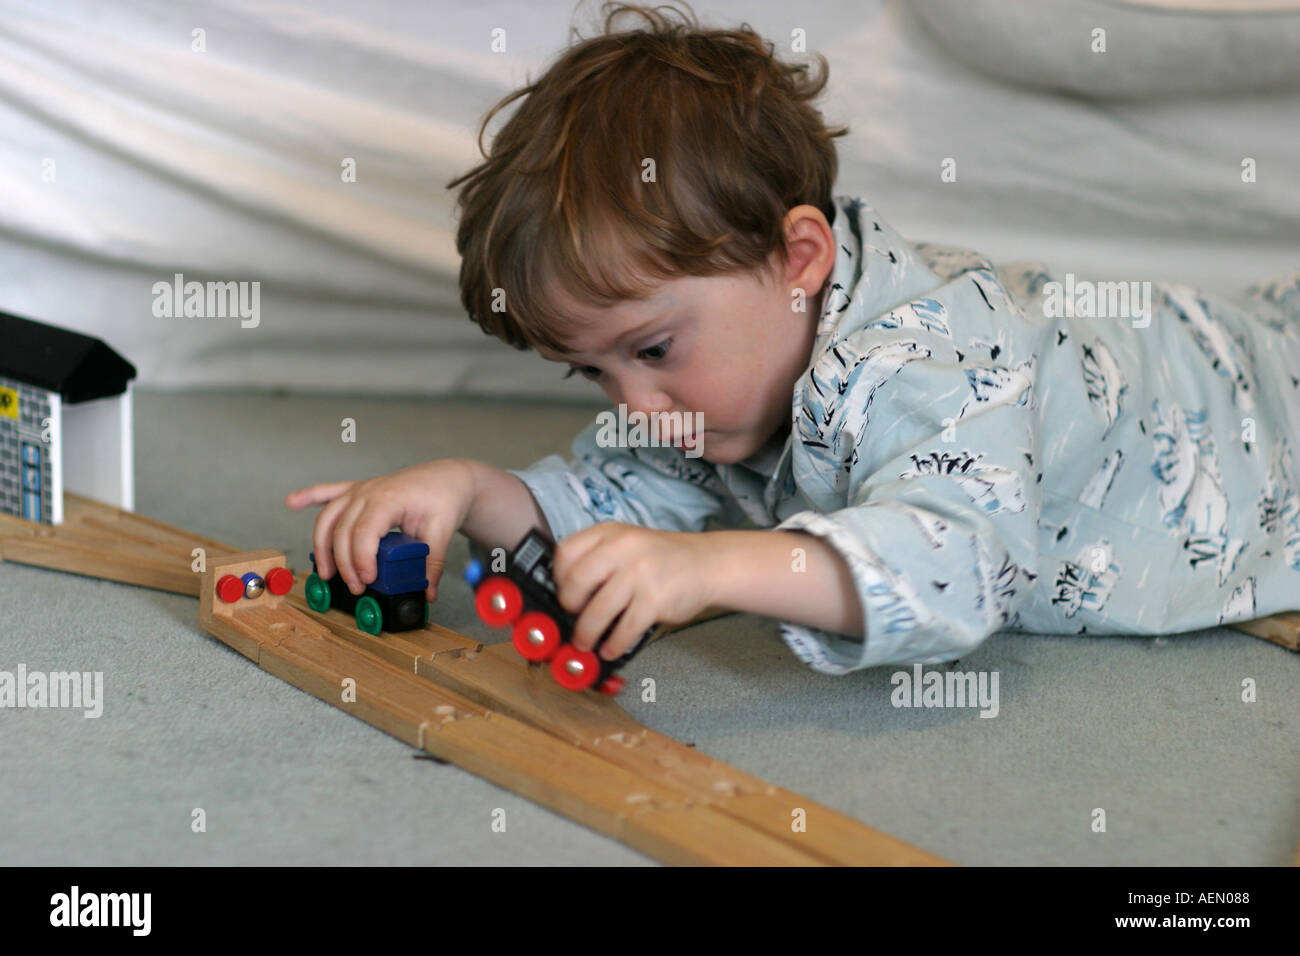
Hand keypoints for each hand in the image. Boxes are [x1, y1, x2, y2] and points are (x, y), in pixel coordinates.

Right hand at [284, 459, 475, 600]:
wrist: (447, 477)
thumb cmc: (444, 498)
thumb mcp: (442, 531)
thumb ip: (432, 563)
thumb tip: (427, 593)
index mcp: (388, 499)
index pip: (364, 532)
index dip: (360, 560)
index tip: (368, 580)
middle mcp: (368, 492)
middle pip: (342, 530)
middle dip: (343, 563)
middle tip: (355, 587)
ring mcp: (360, 489)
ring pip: (328, 517)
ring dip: (322, 545)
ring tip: (325, 572)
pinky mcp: (358, 490)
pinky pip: (328, 491)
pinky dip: (309, 496)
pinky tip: (291, 502)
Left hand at [552, 523, 721, 660]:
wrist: (707, 564)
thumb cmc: (662, 559)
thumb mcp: (627, 543)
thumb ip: (599, 559)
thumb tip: (566, 596)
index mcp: (610, 532)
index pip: (566, 553)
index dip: (558, 579)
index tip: (563, 594)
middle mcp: (623, 548)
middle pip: (575, 583)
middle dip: (569, 608)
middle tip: (573, 619)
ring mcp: (640, 573)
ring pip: (596, 612)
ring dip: (587, 634)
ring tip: (587, 642)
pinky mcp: (654, 600)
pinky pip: (623, 630)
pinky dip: (613, 644)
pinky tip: (611, 647)